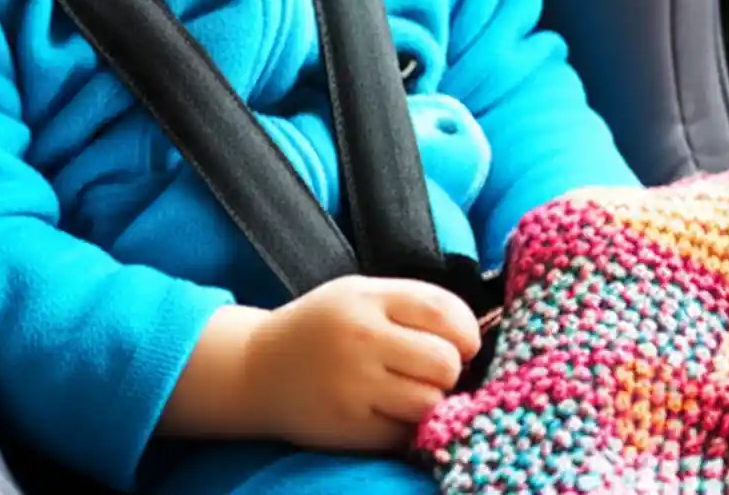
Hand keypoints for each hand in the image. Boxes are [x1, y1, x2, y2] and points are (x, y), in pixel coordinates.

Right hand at [243, 275, 480, 452]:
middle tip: (433, 371)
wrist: (256, 369)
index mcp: (367, 298)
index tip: (464, 342)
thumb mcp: (359, 295)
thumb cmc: (321, 329)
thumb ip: (411, 305)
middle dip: (450, 369)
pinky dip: (408, 425)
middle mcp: (360, 339)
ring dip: (432, 400)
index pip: (443, 311)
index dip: (467, 331)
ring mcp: (353, 385)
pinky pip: (406, 432)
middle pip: (444, 361)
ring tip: (411, 391)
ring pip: (430, 401)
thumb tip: (472, 337)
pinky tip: (390, 411)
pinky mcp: (348, 427)